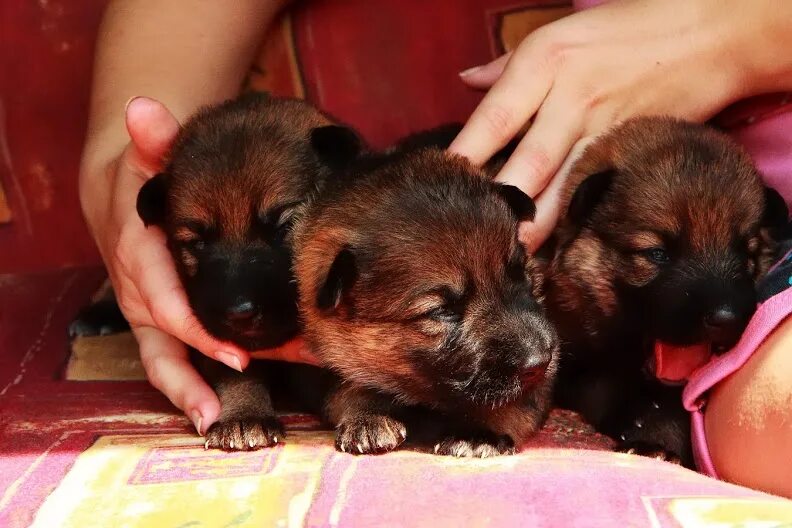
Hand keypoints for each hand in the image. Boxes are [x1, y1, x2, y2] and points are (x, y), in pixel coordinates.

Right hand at [79, 97, 315, 433]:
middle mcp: (140, 295)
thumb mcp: (151, 158)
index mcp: (139, 258)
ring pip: (165, 361)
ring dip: (193, 389)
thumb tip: (144, 109)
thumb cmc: (148, 180)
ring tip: (217, 420)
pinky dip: (203, 373)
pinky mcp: (165, 322)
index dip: (194, 329)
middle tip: (216, 412)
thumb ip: (156, 142)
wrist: (127, 198)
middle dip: (188, 380)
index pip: (163, 301)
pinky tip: (237, 389)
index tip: (234, 353)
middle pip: (158, 348)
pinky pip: (179, 354)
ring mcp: (150, 315)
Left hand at [450, 0, 749, 250]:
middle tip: (474, 236)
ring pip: (564, 189)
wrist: (713, 33)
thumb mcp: (561, 31)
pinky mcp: (635, 149)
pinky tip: (559, 244)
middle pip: (526, 164)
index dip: (466, 157)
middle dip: (501, 206)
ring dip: (537, 226)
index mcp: (544, 61)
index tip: (443, 186)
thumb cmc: (628, 28)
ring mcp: (607, 127)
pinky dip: (577, 219)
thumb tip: (465, 82)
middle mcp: (571, 96)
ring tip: (510, 257)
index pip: (493, 119)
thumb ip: (507, 64)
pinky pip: (598, 192)